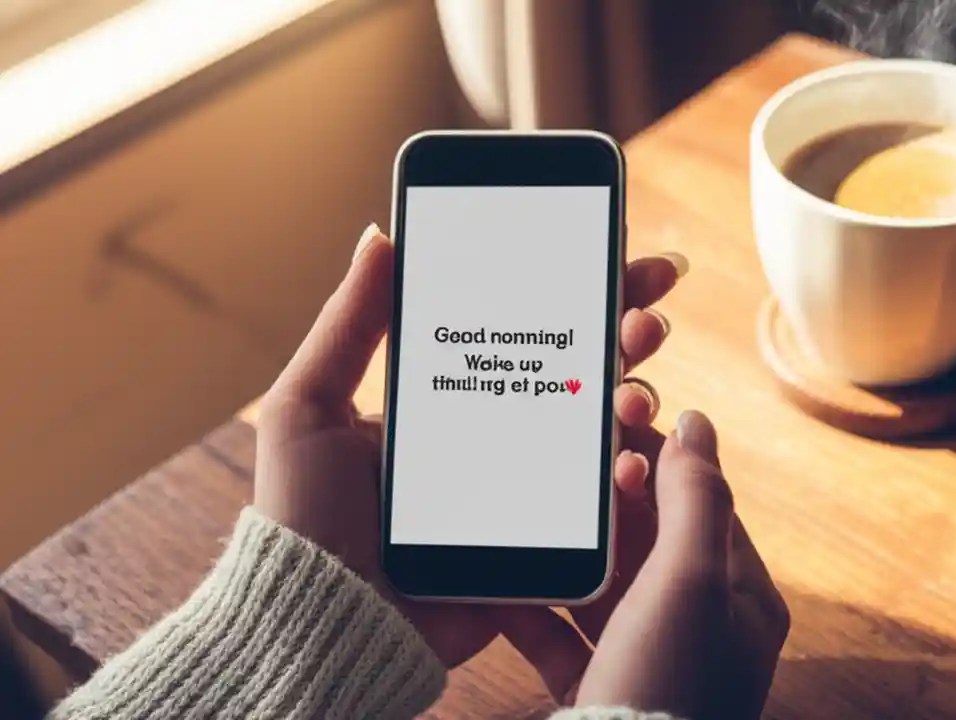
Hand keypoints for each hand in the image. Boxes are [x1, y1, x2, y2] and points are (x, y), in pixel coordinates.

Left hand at [253, 224, 684, 665]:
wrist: (325, 618)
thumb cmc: (304, 516)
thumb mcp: (307, 406)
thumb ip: (348, 324)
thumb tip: (381, 235)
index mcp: (450, 395)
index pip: (523, 324)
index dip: (576, 286)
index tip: (617, 251)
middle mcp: (496, 432)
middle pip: (577, 365)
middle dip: (626, 329)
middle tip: (645, 317)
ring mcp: (525, 484)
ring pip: (601, 426)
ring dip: (635, 393)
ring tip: (635, 386)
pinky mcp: (542, 539)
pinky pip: (601, 500)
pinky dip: (628, 471)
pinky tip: (633, 452)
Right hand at [502, 411, 790, 717]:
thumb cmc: (668, 684)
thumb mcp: (690, 580)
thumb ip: (694, 496)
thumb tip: (696, 424)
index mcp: (744, 602)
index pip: (706, 507)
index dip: (666, 460)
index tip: (622, 419)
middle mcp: (702, 631)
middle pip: (655, 542)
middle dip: (615, 498)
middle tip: (575, 457)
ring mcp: (650, 663)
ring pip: (607, 586)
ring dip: (572, 547)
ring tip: (536, 507)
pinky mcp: (600, 692)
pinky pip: (563, 636)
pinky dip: (534, 608)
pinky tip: (500, 581)